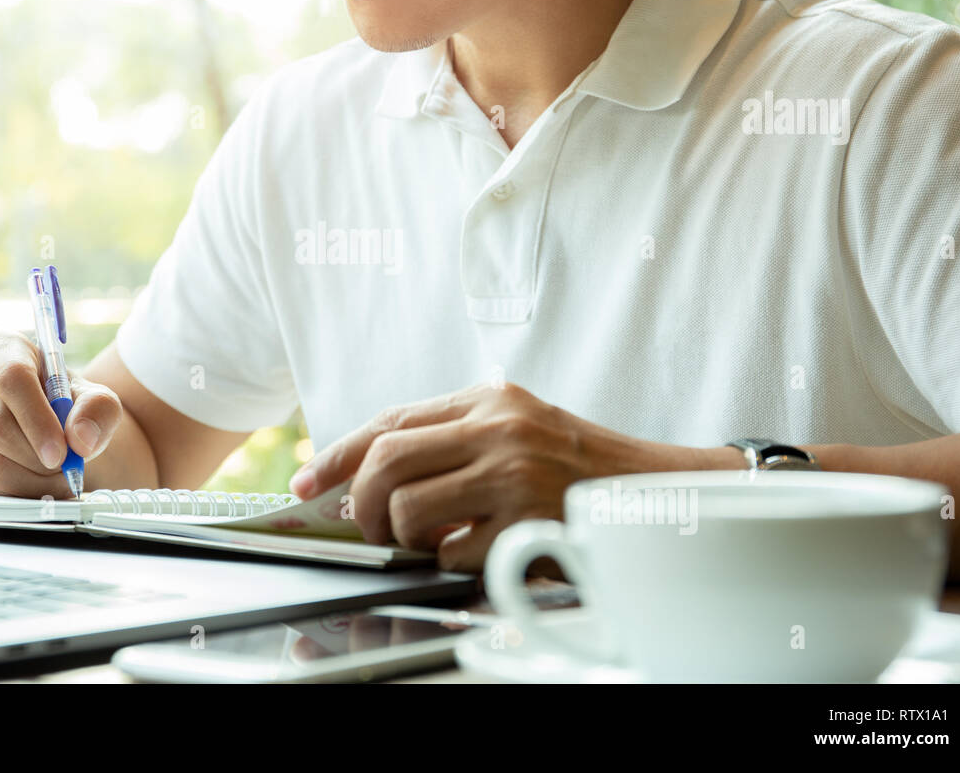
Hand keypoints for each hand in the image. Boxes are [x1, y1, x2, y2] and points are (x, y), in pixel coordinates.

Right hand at [0, 330, 122, 497]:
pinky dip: (15, 493)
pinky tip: (36, 484)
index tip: (62, 452)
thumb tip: (80, 439)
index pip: (12, 378)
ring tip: (58, 478)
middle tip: (67, 469)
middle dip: (37, 457)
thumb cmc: (69, 404)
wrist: (49, 426)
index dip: (37, 419)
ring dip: (30, 480)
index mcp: (0, 348)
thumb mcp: (95, 398)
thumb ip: (97, 409)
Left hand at [290, 382, 694, 570]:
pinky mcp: (527, 524)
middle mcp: (498, 428)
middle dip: (357, 501)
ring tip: (425, 540)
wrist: (653, 491)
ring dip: (401, 536)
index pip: (390, 420)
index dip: (337, 452)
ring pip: (406, 508)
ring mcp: (513, 474)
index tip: (307, 480)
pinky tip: (474, 551)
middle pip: (385, 459)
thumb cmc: (577, 463)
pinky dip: (449, 561)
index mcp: (488, 398)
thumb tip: (372, 469)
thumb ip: (452, 435)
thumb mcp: (515, 425)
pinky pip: (451, 552)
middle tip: (366, 526)